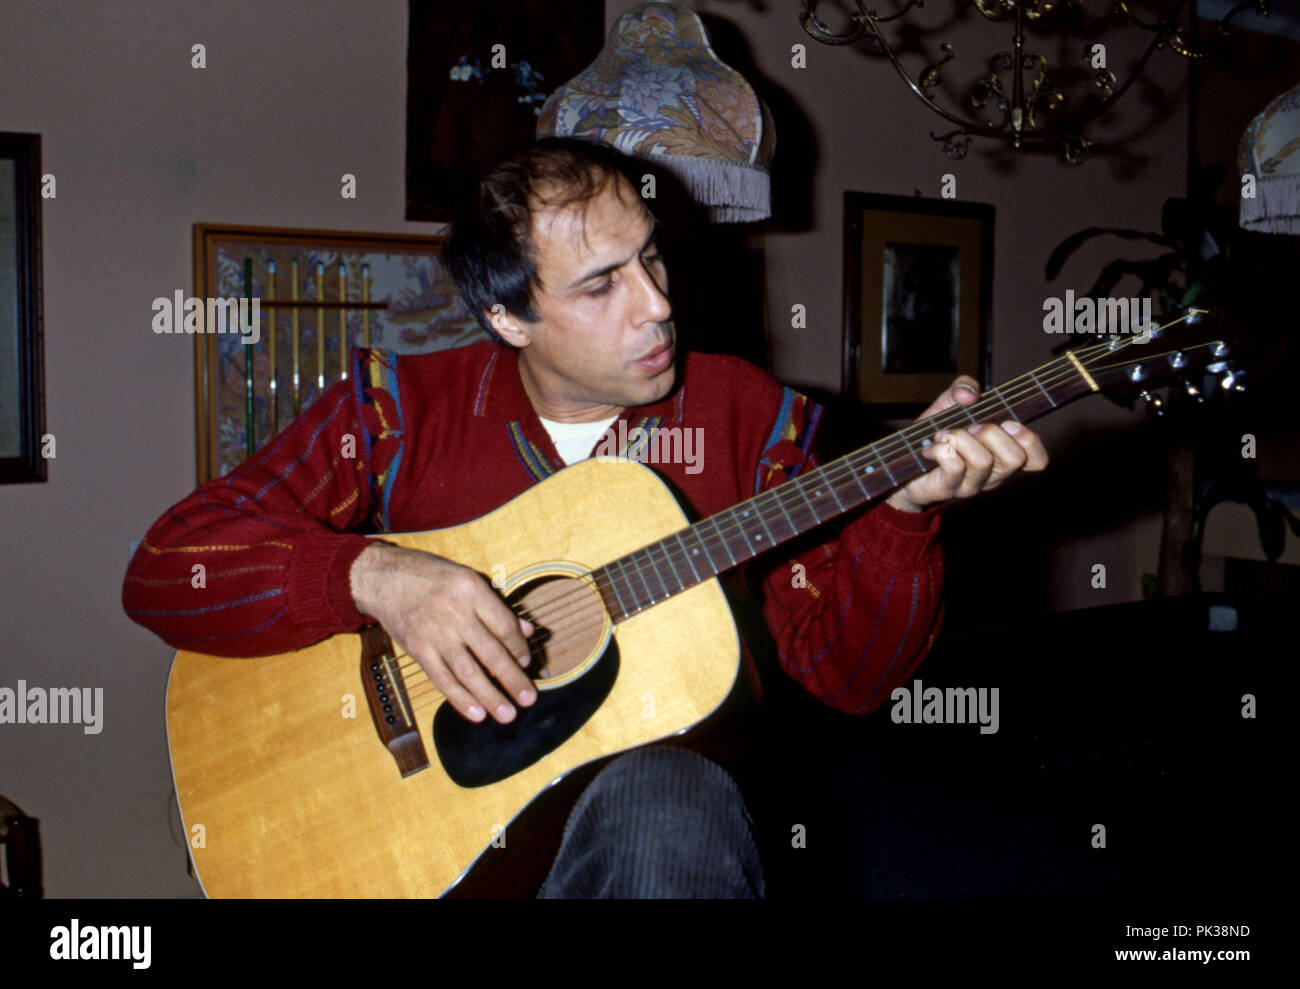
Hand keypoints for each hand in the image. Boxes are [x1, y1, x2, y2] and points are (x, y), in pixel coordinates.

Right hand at [350, 543, 535, 723]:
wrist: (384, 577)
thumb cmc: (431, 576)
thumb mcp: (467, 578)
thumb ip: (497, 606)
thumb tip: (527, 631)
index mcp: (472, 590)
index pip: (504, 626)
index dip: (519, 648)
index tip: (527, 663)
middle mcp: (454, 613)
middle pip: (490, 652)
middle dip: (512, 679)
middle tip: (529, 698)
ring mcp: (434, 633)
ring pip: (467, 671)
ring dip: (490, 696)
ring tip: (507, 714)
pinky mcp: (417, 649)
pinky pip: (442, 679)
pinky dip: (460, 699)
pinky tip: (477, 713)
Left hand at [885, 375, 1048, 511]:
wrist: (903, 460)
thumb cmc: (935, 433)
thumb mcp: (950, 403)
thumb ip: (963, 388)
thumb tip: (970, 395)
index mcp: (1003, 454)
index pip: (1037, 460)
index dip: (1029, 440)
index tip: (1008, 423)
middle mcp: (994, 474)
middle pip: (1014, 458)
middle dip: (991, 433)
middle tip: (970, 427)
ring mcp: (973, 484)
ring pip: (983, 461)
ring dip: (960, 439)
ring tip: (943, 436)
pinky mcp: (950, 488)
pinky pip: (955, 467)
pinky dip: (941, 450)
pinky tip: (931, 448)